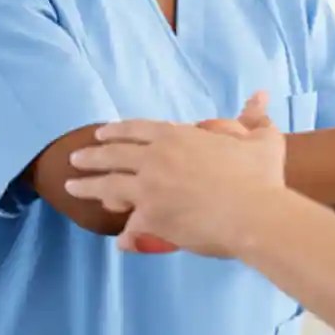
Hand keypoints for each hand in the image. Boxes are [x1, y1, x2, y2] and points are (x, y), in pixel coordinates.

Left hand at [65, 92, 285, 257]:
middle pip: (113, 154)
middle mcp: (156, 158)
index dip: (117, 131)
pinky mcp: (150, 218)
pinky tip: (119, 238)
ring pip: (107, 185)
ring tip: (72, 187)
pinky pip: (129, 227)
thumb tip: (262, 96)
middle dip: (91, 155)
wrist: (255, 213)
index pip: (137, 129)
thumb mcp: (263, 140)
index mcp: (178, 136)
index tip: (101, 133)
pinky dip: (125, 233)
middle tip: (76, 158)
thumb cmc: (262, 176)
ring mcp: (149, 189)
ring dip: (86, 185)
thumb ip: (256, 119)